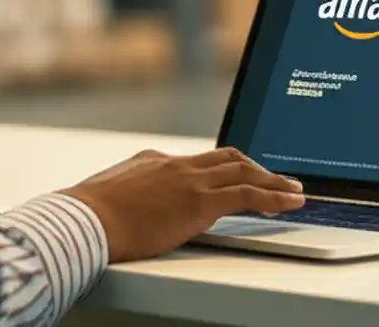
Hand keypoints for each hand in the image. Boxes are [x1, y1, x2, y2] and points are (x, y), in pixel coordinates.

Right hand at [59, 147, 304, 262]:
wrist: (84, 220)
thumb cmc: (87, 216)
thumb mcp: (108, 196)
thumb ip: (127, 196)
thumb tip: (123, 208)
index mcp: (152, 161)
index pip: (195, 162)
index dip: (219, 169)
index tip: (231, 177)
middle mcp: (175, 164)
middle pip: (226, 157)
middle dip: (254, 167)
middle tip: (274, 177)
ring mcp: (189, 180)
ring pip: (243, 171)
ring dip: (273, 181)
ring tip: (294, 190)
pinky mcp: (200, 202)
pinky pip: (248, 195)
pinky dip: (274, 197)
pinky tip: (291, 203)